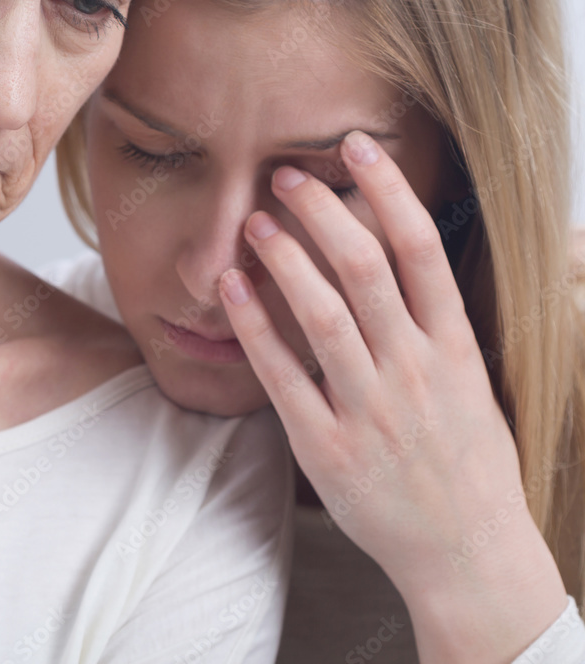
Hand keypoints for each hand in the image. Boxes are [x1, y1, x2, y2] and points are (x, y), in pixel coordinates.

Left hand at [219, 131, 567, 662]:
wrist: (469, 556)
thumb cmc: (468, 462)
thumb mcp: (471, 383)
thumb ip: (434, 322)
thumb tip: (399, 254)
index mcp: (454, 348)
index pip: (422, 248)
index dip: (388, 189)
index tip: (356, 147)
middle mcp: (414, 370)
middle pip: (365, 266)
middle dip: (324, 210)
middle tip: (286, 173)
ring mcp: (370, 409)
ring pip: (322, 313)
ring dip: (284, 257)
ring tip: (255, 220)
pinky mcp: (327, 447)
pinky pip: (283, 375)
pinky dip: (254, 326)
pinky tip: (232, 287)